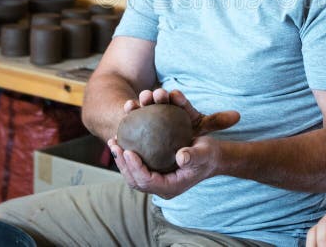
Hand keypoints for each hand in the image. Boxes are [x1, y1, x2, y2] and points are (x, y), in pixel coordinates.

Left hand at [109, 88, 239, 198]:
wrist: (212, 157)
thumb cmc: (209, 154)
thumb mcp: (204, 153)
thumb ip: (193, 156)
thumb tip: (181, 157)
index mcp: (171, 186)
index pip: (148, 181)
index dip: (135, 168)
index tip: (128, 151)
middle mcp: (161, 185)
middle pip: (136, 180)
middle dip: (122, 164)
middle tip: (115, 146)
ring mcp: (157, 179)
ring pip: (133, 174)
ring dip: (121, 159)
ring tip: (113, 142)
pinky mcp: (155, 170)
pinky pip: (137, 165)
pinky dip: (128, 154)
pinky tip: (122, 139)